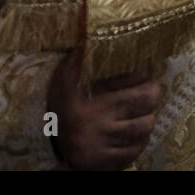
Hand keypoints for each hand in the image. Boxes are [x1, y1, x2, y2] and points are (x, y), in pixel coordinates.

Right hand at [47, 50, 160, 169]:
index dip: (144, 71)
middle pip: (148, 98)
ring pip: (145, 126)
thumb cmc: (58, 107)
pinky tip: (131, 135)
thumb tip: (91, 33)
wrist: (43, 147)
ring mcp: (101, 142)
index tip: (145, 71)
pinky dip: (138, 142)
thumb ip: (79, 59)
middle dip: (151, 94)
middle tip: (147, 93)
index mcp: (87, 94)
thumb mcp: (63, 80)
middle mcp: (96, 118)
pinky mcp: (103, 161)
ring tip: (141, 115)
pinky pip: (135, 151)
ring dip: (147, 119)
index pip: (134, 74)